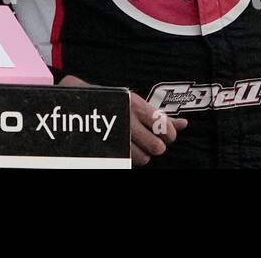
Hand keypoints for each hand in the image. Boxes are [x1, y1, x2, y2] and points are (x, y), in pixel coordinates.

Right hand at [59, 75, 186, 165]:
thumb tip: (184, 124)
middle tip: (148, 138)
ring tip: (133, 142)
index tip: (162, 133)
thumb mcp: (134, 101)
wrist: (76, 98)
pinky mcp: (108, 147)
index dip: (168, 134)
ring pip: (144, 159)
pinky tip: (125, 147)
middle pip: (158, 148)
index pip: (166, 129)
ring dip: (142, 154)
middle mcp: (128, 121)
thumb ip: (159, 114)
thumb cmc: (110, 100)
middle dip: (156, 145)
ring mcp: (117, 135)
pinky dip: (130, 157)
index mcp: (136, 105)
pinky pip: (129, 162)